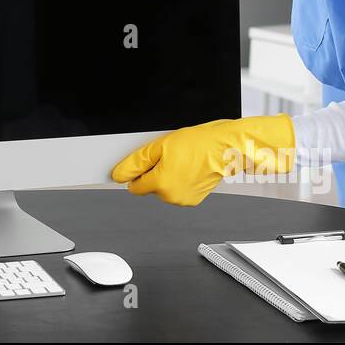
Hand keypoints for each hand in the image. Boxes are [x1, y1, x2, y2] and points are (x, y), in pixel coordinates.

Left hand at [110, 115, 295, 206]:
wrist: (225, 148)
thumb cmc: (198, 144)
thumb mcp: (159, 146)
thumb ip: (136, 162)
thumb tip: (119, 174)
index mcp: (160, 184)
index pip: (134, 186)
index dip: (136, 173)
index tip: (140, 165)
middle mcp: (171, 196)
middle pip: (149, 187)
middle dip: (153, 173)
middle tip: (166, 156)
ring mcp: (183, 200)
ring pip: (163, 189)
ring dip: (166, 177)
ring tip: (180, 161)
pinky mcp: (193, 199)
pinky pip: (177, 191)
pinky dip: (179, 181)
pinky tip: (187, 168)